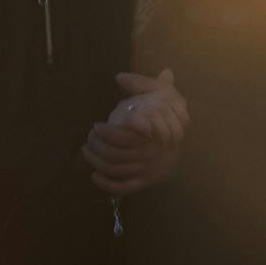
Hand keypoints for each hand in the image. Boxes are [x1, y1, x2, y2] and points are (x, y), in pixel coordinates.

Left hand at [83, 70, 181, 197]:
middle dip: (97, 146)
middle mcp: (150, 154)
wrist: (179, 140)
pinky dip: (107, 185)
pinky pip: (124, 188)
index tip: (96, 126)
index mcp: (153, 134)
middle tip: (89, 136)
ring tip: (86, 149)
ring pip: (116, 169)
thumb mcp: (159, 93)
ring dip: (97, 161)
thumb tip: (119, 77)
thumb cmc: (167, 113)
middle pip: (115, 155)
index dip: (106, 133)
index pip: (124, 138)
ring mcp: (147, 169)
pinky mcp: (144, 182)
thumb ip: (141, 84)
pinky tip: (93, 175)